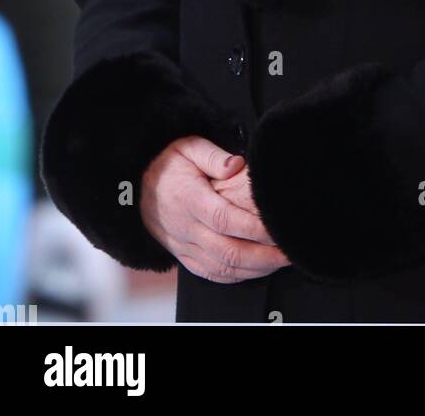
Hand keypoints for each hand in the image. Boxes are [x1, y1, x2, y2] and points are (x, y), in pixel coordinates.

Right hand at [139, 137, 290, 282]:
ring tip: (280, 262)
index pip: (225, 219)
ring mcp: (184, 245)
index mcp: (189, 199)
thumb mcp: (188, 147)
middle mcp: (185, 227)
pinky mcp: (183, 256)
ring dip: (254, 269)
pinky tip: (256, 270)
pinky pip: (211, 274)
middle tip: (289, 251)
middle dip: (263, 256)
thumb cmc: (167, 164)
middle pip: (227, 251)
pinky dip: (236, 276)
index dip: (254, 227)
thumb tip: (237, 164)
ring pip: (222, 267)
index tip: (278, 228)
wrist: (135, 186)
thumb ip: (213, 156)